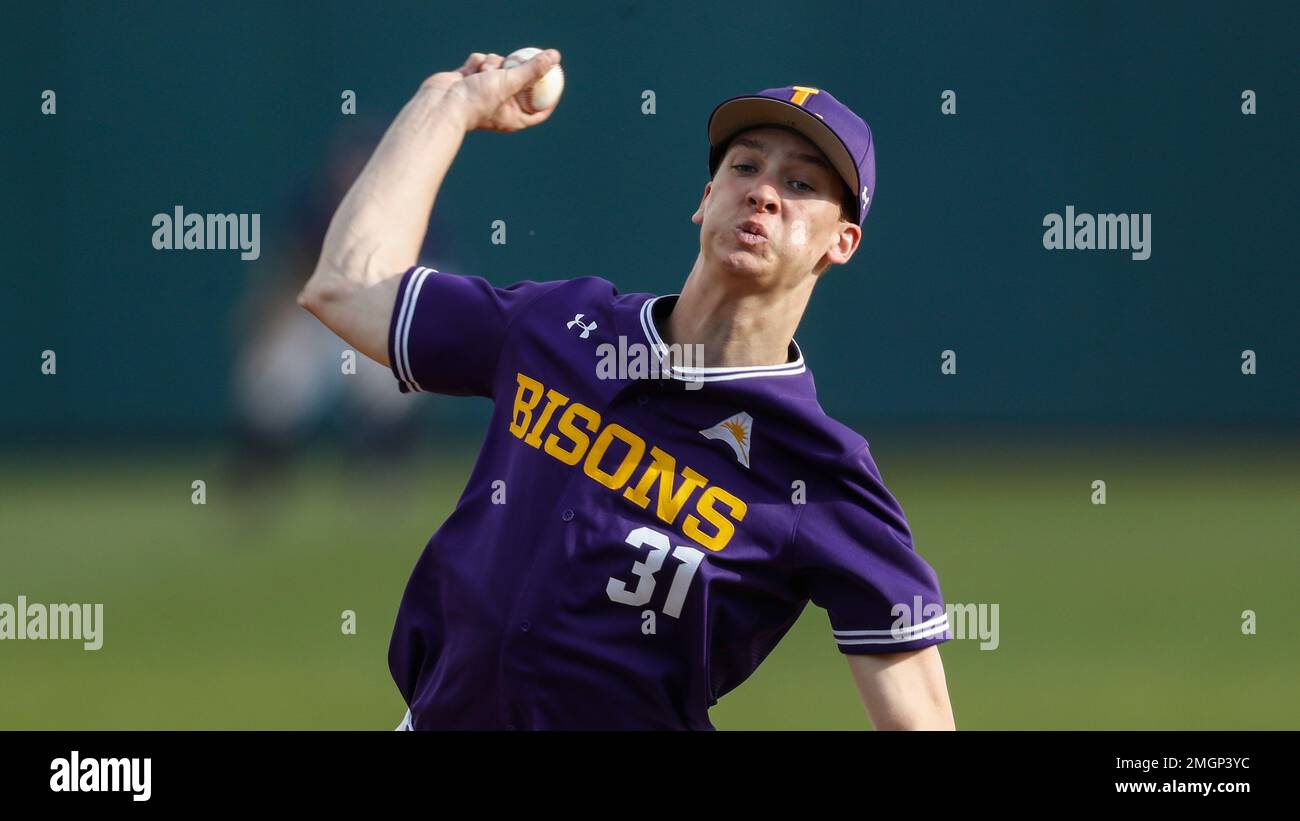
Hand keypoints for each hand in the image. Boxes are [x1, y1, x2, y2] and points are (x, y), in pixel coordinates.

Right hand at [422, 49, 562, 133]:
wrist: (441, 103)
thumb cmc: (476, 100)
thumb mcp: (510, 82)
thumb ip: (532, 69)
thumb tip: (555, 57)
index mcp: (514, 117)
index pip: (540, 109)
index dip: (549, 95)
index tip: (556, 79)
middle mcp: (501, 106)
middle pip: (519, 81)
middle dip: (514, 69)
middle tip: (515, 62)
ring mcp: (485, 92)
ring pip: (499, 66)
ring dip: (492, 64)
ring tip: (482, 73)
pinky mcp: (470, 79)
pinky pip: (482, 62)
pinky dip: (477, 62)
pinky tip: (469, 69)